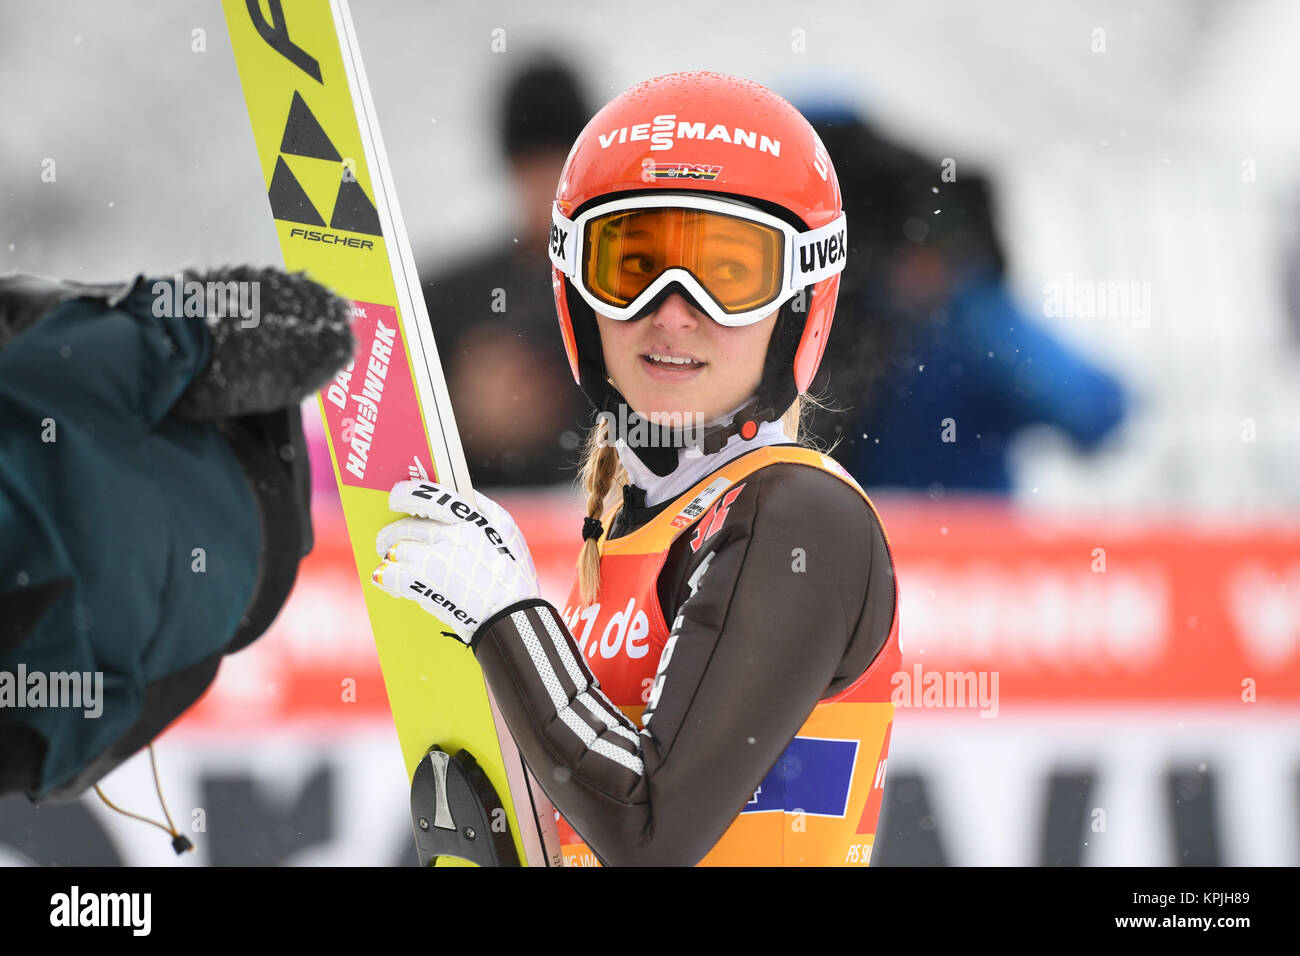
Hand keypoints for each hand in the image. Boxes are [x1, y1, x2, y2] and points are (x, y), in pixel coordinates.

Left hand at [371, 480, 539, 643]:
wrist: (510, 616)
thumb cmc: (513, 573)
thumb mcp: (508, 529)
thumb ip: (484, 506)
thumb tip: (462, 490)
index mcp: (468, 519)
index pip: (427, 495)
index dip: (405, 494)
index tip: (395, 497)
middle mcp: (447, 535)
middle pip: (404, 526)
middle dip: (391, 533)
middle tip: (386, 540)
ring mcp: (431, 560)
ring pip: (394, 550)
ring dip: (391, 557)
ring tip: (391, 562)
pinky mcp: (421, 585)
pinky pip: (388, 575)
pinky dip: (385, 577)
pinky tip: (387, 580)